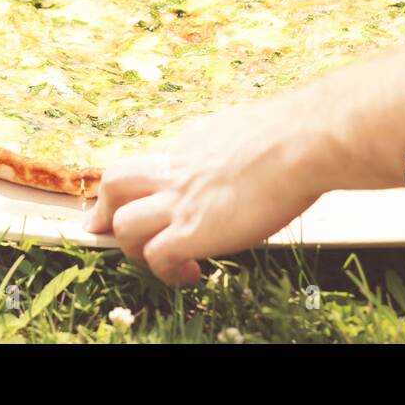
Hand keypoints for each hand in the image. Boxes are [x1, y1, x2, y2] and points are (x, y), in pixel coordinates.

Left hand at [85, 93, 323, 284]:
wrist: (301, 142)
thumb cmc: (292, 136)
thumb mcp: (246, 130)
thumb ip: (229, 145)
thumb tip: (237, 152)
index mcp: (190, 144)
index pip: (146, 163)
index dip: (133, 185)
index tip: (132, 199)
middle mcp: (176, 170)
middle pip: (115, 183)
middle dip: (105, 210)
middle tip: (103, 229)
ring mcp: (180, 201)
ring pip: (125, 225)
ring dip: (136, 249)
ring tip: (166, 262)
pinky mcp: (192, 230)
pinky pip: (156, 256)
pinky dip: (166, 271)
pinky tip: (190, 274)